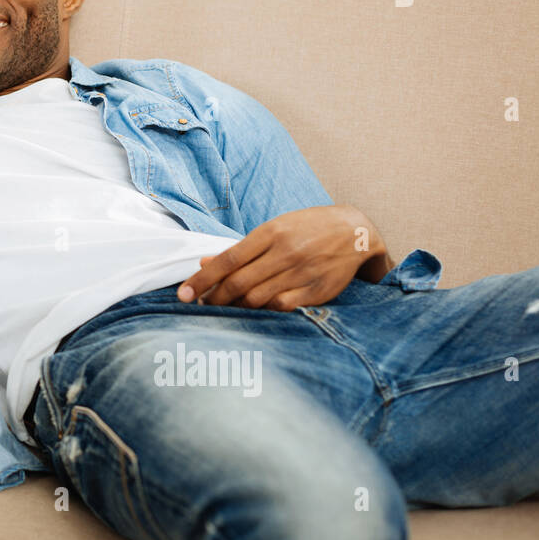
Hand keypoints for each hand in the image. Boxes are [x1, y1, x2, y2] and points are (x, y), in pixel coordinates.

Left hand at [176, 205, 384, 310]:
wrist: (354, 231)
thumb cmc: (305, 228)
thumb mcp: (273, 229)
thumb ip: (240, 249)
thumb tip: (204, 261)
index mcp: (270, 233)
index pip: (227, 260)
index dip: (202, 279)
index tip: (183, 293)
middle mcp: (285, 253)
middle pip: (239, 283)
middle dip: (214, 298)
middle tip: (201, 305)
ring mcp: (302, 272)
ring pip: (258, 298)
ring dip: (236, 307)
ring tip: (225, 308)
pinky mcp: (317, 290)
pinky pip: (282, 306)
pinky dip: (264, 311)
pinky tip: (256, 309)